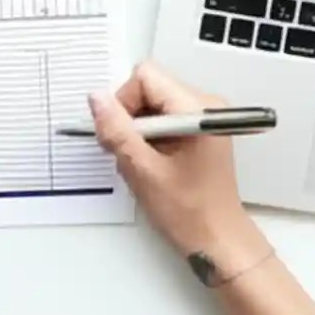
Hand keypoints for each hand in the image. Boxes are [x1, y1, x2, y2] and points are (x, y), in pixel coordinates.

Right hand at [89, 62, 271, 286]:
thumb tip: (97, 99)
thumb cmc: (190, 211)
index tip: (120, 135)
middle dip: (129, 117)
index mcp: (197, 110)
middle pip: (149, 86)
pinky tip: (151, 162)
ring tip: (142, 162)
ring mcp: (203, 116)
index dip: (124, 102)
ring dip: (137, 130)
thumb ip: (117, 131)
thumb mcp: (143, 171)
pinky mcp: (198, 128)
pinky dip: (148, 137)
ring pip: (152, 103)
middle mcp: (205, 105)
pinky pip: (162, 117)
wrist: (217, 238)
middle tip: (127, 152)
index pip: (146, 77)